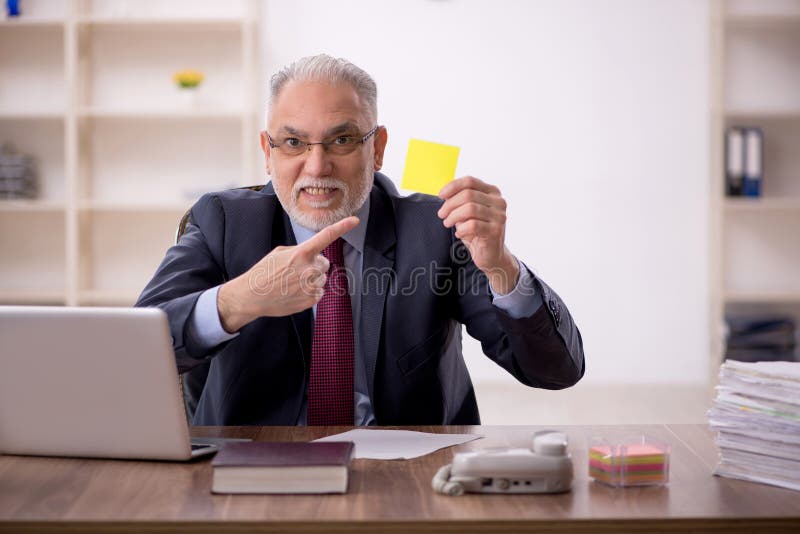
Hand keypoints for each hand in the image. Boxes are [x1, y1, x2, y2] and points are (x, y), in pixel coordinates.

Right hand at [217, 216, 358, 332]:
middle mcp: (309, 269)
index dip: (342, 227)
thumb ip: (300, 251)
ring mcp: (311, 286)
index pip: (326, 236)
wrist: (252, 296)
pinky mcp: (311, 300)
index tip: (355, 220)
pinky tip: (295, 292)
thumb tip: (315, 257)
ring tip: (292, 283)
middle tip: (296, 271)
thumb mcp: (279, 253)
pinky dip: (310, 293)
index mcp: (301, 253)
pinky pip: (319, 293)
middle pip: (324, 264)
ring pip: (322, 279)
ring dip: (311, 280)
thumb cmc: (264, 272)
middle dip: (315, 265)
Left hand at [437, 176, 518, 294]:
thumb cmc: (477, 232)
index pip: (470, 181)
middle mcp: (499, 202)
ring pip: (470, 208)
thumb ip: (460, 201)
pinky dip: (461, 229)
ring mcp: (499, 216)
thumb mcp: (467, 213)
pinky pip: (473, 225)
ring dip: (454, 216)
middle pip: (468, 194)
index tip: (440, 196)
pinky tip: (459, 234)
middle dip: (450, 204)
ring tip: (448, 223)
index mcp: (492, 192)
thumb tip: (445, 194)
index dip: (452, 186)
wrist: (491, 255)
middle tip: (442, 215)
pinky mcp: (496, 231)